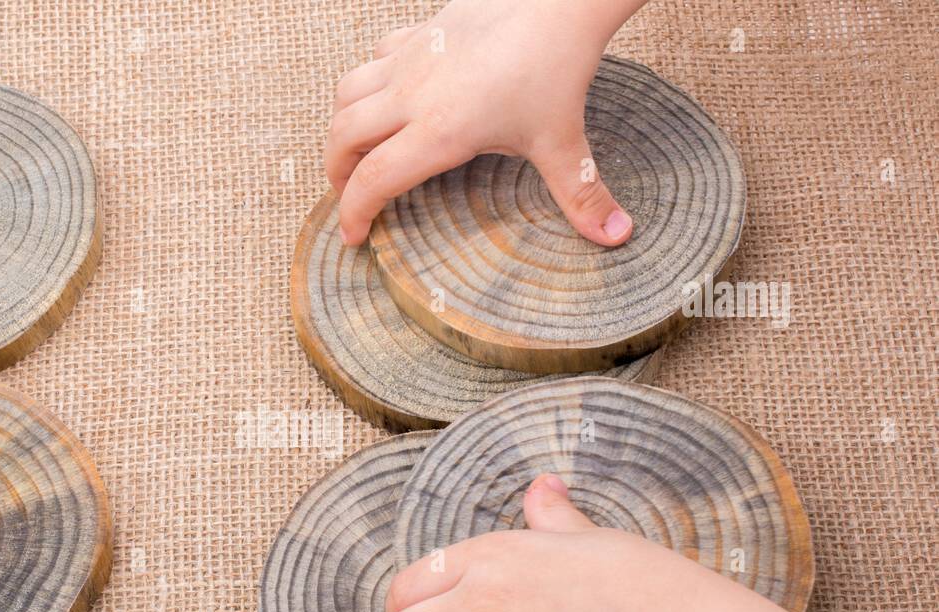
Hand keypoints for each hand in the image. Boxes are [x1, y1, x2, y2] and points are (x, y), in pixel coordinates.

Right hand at [326, 0, 646, 245]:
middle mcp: (411, 96)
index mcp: (438, 132)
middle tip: (350, 195)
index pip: (374, 180)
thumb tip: (617, 237)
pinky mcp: (418, 33)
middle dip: (337, 174)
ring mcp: (409, 61)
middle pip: (343, 138)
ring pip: (345, 94)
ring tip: (357, 150)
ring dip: (342, 127)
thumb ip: (582, 195)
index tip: (354, 237)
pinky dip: (368, 83)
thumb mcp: (564, 142)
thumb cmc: (556, 68)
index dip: (353, 213)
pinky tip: (390, 96)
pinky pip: (373, 60)